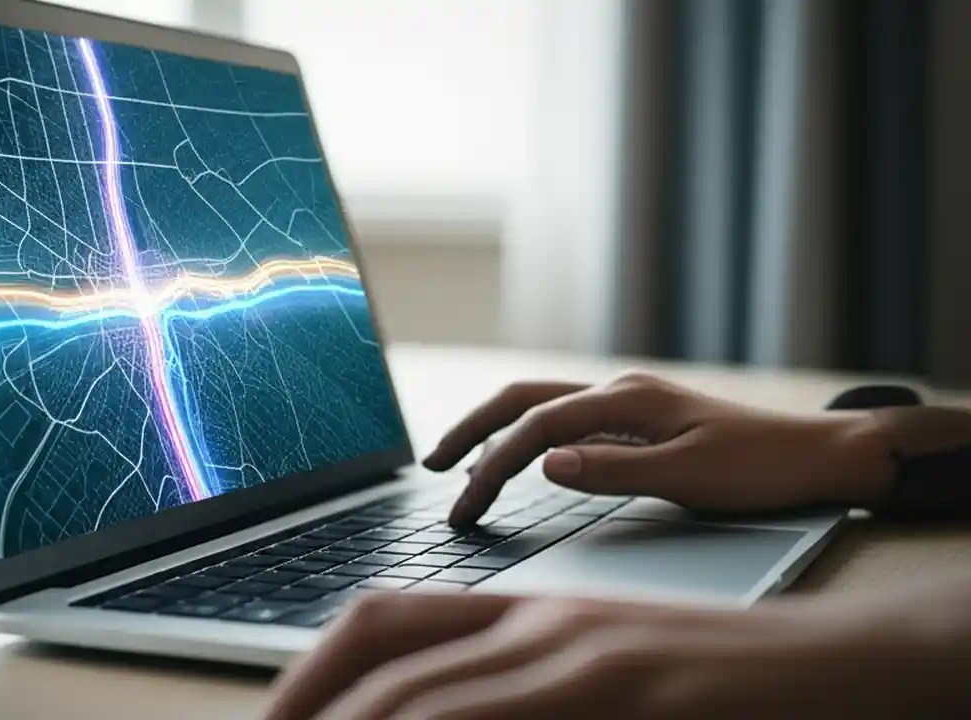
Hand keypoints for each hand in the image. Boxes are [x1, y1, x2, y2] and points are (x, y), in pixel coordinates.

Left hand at [263, 584, 970, 719]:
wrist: (830, 667)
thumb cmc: (704, 684)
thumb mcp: (592, 678)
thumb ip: (511, 691)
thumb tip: (416, 714)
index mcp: (521, 608)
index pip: (381, 618)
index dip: (309, 669)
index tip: (275, 719)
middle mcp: (533, 617)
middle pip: (380, 643)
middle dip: (305, 701)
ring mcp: (574, 649)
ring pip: (422, 691)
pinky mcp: (619, 686)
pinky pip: (490, 715)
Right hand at [423, 372, 896, 525]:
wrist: (817, 455)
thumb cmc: (759, 467)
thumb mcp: (687, 476)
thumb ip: (612, 469)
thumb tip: (543, 464)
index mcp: (626, 399)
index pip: (536, 429)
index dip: (493, 465)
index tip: (465, 505)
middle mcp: (619, 392)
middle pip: (524, 399)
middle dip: (473, 429)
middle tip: (432, 464)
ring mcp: (627, 403)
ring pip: (542, 406)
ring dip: (497, 431)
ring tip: (461, 463)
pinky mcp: (637, 420)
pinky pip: (566, 421)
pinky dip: (529, 437)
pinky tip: (523, 460)